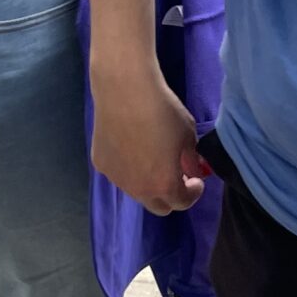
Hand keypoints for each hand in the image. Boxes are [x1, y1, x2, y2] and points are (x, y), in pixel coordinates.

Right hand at [90, 53, 205, 215]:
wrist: (125, 89)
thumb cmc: (162, 110)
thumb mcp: (188, 135)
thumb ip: (191, 160)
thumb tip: (192, 171)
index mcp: (164, 185)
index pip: (182, 203)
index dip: (192, 193)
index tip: (195, 181)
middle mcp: (139, 189)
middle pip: (158, 206)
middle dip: (170, 196)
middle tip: (176, 176)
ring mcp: (116, 178)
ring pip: (136, 190)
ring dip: (148, 182)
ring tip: (151, 157)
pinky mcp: (101, 164)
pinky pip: (119, 173)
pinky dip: (128, 167)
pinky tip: (130, 144)